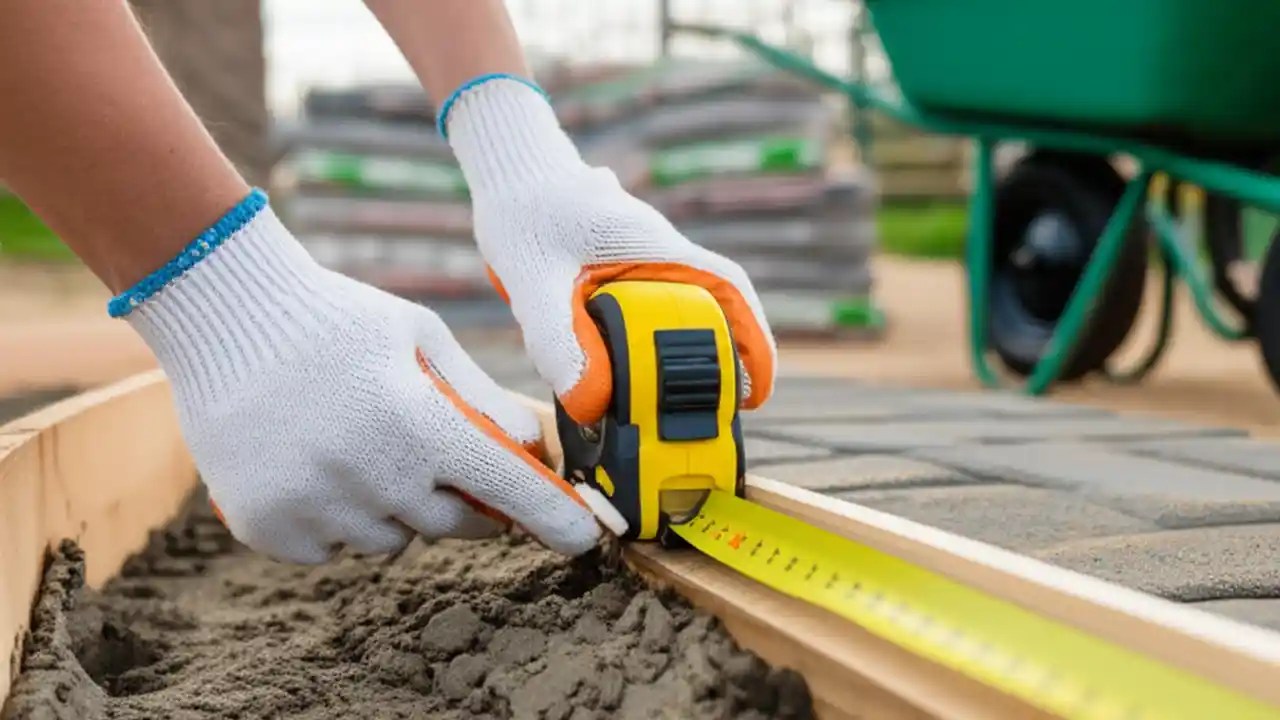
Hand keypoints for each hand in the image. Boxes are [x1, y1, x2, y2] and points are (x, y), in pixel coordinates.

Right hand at [120, 198, 599, 561]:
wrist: (224, 316)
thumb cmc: (337, 321)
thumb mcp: (421, 337)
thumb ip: (480, 396)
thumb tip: (532, 450)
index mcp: (417, 420)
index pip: (506, 488)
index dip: (552, 518)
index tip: (585, 540)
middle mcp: (370, 473)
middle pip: (454, 521)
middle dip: (464, 498)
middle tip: (438, 455)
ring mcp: (314, 505)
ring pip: (391, 539)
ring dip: (395, 507)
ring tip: (359, 443)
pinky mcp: (267, 526)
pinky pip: (332, 549)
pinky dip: (338, 519)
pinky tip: (316, 463)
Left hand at [445, 76, 776, 424]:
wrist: (509, 169)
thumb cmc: (524, 209)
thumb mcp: (534, 281)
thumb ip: (557, 340)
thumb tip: (590, 404)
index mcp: (656, 248)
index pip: (728, 290)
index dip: (753, 340)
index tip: (759, 388)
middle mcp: (657, 255)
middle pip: (710, 311)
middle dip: (717, 363)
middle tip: (709, 416)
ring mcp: (637, 263)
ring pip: (672, 316)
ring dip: (673, 359)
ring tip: (656, 409)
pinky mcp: (614, 273)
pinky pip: (640, 314)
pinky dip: (638, 349)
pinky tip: (608, 377)